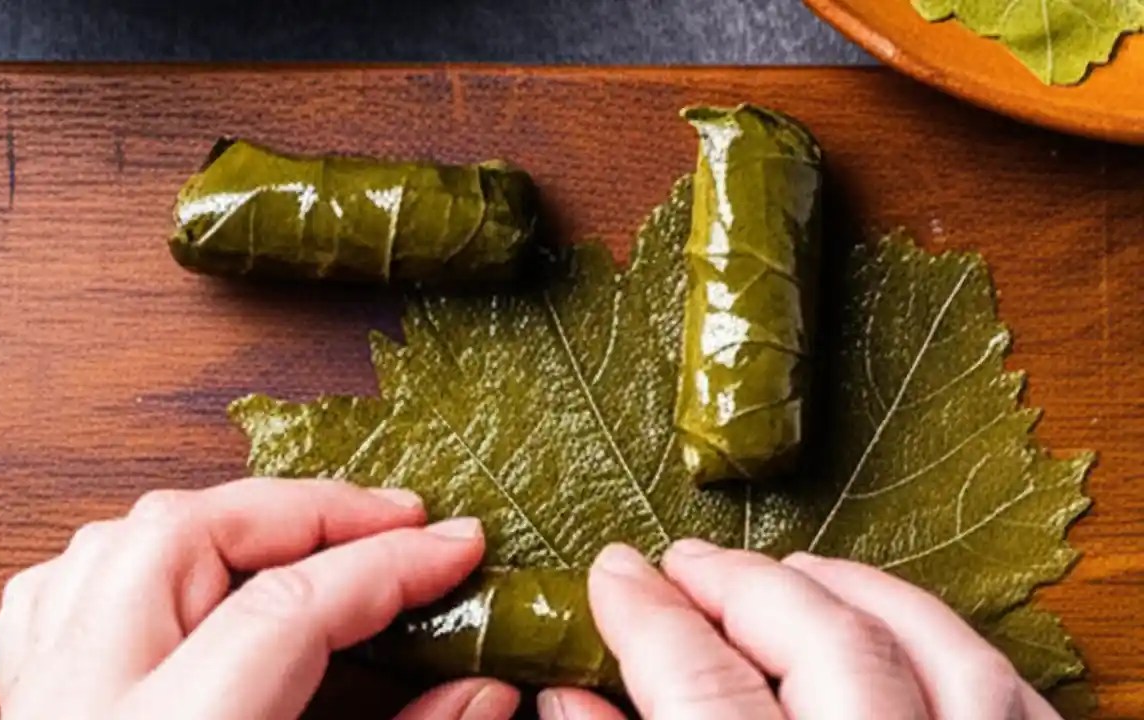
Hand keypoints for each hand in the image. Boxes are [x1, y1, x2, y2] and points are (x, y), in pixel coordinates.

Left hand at [0, 477, 518, 719]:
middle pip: (185, 536)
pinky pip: (62, 592)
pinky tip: (192, 574)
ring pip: (113, 544)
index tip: (459, 546)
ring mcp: (41, 702)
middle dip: (308, 512)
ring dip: (223, 519)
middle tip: (397, 521)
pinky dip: (136, 559)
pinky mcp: (27, 708)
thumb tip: (487, 687)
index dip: (389, 565)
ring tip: (309, 536)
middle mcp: (86, 706)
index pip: (287, 609)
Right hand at [540, 541, 1059, 719]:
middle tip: (681, 565)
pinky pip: (1011, 693)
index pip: (705, 688)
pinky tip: (891, 622)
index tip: (611, 573)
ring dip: (849, 591)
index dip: (648, 617)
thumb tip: (568, 696)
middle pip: (825, 647)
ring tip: (786, 570)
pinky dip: (944, 637)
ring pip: (937, 654)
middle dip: (742, 585)